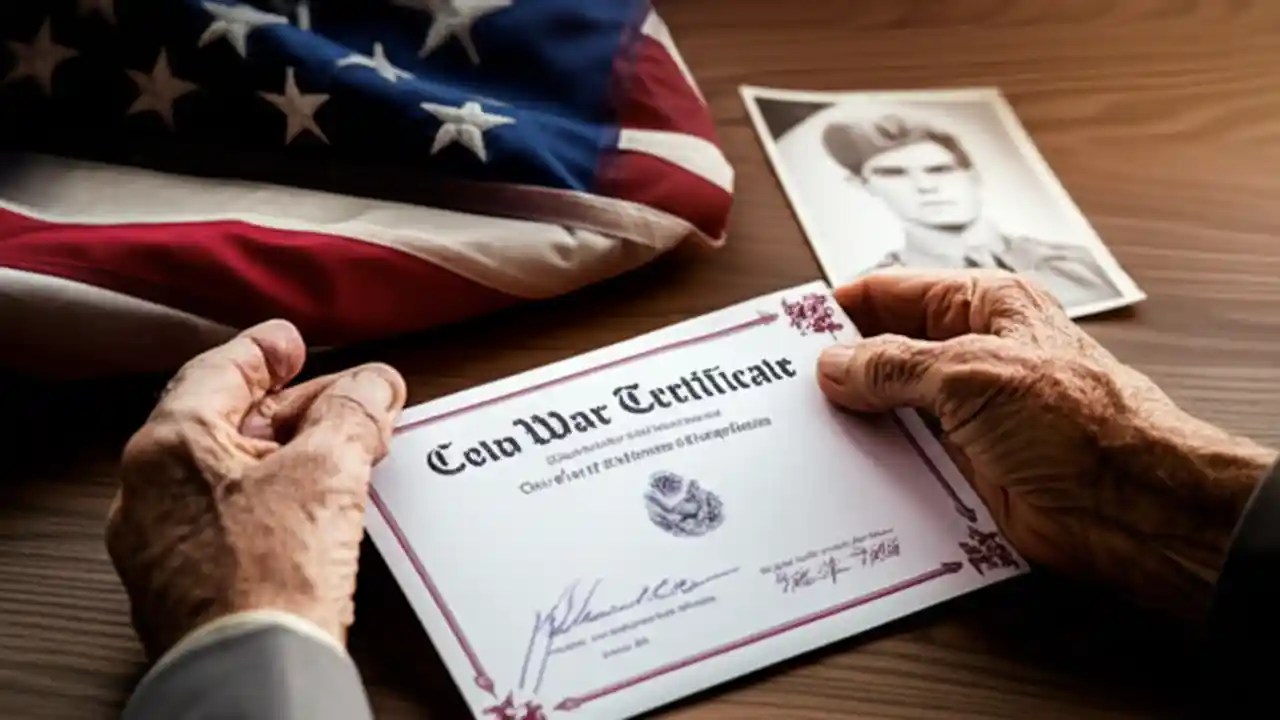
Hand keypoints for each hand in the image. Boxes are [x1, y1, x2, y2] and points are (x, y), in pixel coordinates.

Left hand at [106, 320, 406, 658]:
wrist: (254, 672)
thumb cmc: (268, 581)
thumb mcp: (329, 472)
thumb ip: (354, 414)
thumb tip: (375, 385)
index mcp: (168, 446)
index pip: (218, 371)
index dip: (264, 350)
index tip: (292, 344)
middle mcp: (150, 491)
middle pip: (227, 422)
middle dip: (294, 408)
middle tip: (346, 402)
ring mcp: (163, 541)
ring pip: (230, 473)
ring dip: (289, 455)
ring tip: (346, 454)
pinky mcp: (187, 582)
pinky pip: (229, 518)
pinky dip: (274, 500)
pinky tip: (318, 510)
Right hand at [817, 269, 1276, 618]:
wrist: (1129, 508)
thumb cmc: (1080, 424)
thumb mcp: (971, 375)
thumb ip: (893, 367)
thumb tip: (835, 364)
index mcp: (982, 308)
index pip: (891, 294)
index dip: (838, 310)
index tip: (786, 332)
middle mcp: (970, 355)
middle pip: (883, 353)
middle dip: (837, 370)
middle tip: (779, 388)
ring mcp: (965, 413)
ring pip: (888, 409)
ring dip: (853, 422)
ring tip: (798, 431)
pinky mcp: (962, 465)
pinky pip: (902, 457)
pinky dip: (872, 463)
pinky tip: (837, 470)